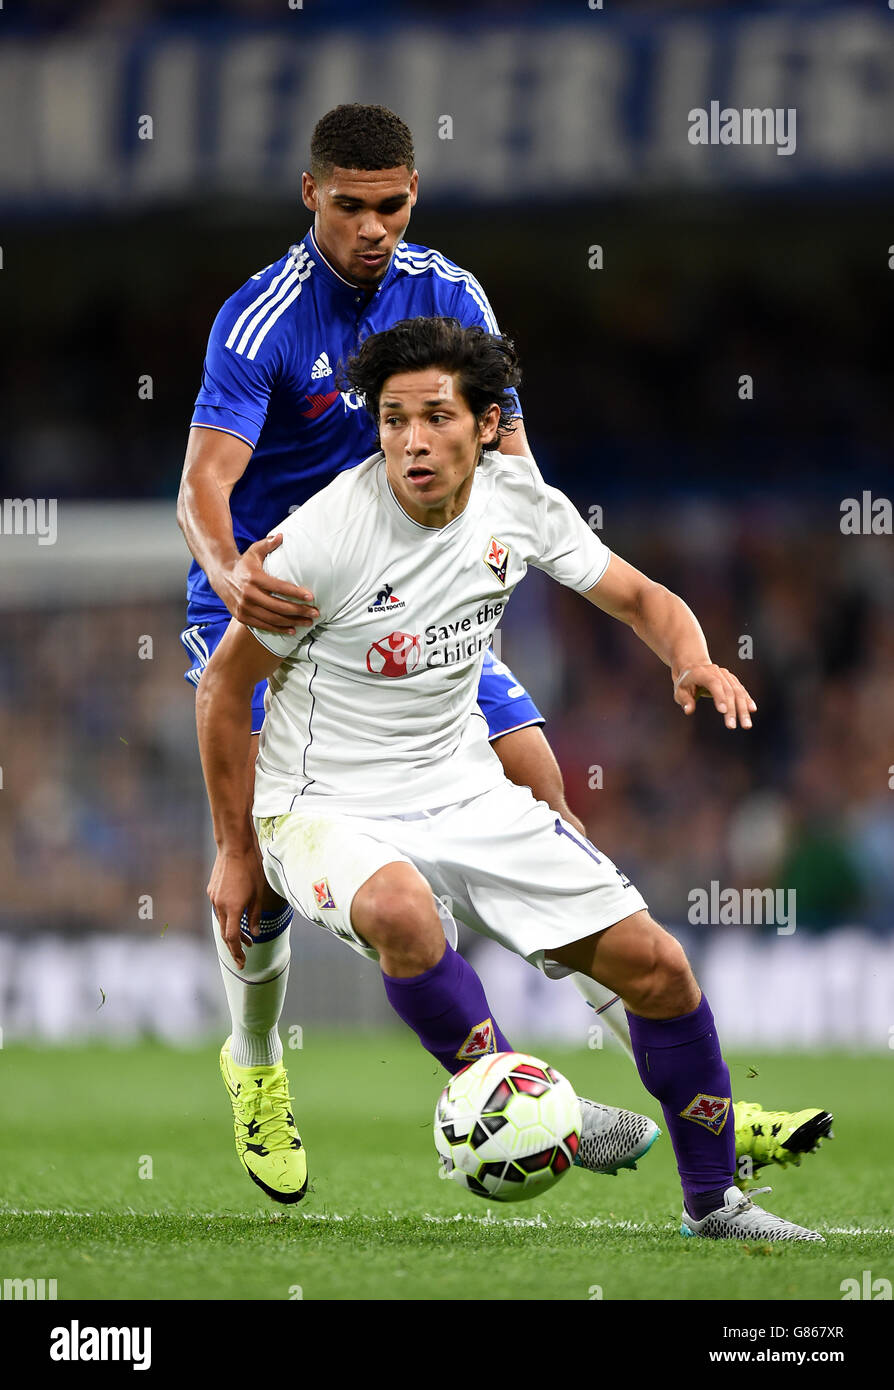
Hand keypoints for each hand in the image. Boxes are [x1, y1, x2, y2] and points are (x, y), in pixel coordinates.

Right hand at [207, 847, 266, 968]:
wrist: (234, 848)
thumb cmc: (251, 869)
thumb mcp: (258, 895)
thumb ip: (255, 916)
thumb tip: (254, 934)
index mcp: (233, 908)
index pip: (231, 938)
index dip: (237, 952)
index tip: (242, 962)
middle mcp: (220, 906)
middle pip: (225, 933)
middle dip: (234, 946)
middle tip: (245, 955)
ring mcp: (214, 898)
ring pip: (221, 921)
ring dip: (232, 931)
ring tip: (245, 937)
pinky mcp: (212, 891)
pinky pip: (219, 909)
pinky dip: (227, 917)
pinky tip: (237, 917)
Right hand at [214, 534, 318, 632]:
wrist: (221, 577)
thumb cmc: (244, 564)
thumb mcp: (253, 551)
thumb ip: (268, 544)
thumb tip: (281, 536)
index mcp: (254, 578)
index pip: (279, 587)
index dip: (295, 593)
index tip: (311, 597)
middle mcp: (248, 594)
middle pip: (279, 606)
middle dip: (299, 611)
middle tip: (316, 613)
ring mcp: (244, 608)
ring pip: (273, 619)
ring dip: (293, 622)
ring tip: (308, 622)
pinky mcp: (242, 617)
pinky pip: (264, 626)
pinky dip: (279, 629)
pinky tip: (292, 629)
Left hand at [673, 663, 755, 728]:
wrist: (693, 667)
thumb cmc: (685, 683)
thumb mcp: (679, 691)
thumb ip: (684, 700)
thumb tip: (689, 710)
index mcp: (702, 673)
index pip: (713, 683)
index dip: (719, 696)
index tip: (723, 711)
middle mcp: (716, 672)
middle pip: (728, 690)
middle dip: (732, 709)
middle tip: (732, 726)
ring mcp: (726, 675)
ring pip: (737, 691)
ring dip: (743, 708)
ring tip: (746, 725)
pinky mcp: (732, 680)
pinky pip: (741, 690)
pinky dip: (747, 700)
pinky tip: (752, 710)